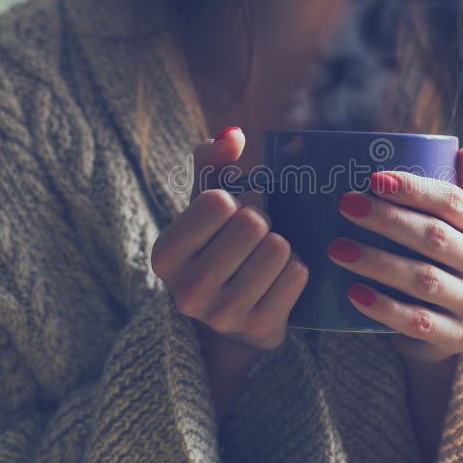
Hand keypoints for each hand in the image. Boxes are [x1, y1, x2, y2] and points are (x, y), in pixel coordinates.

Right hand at [152, 127, 309, 351]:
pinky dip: (296, 269)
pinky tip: (278, 280)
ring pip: (278, 248)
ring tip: (264, 260)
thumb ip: (212, 163)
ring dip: (280, 246)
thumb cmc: (216, 250)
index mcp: (165, 255)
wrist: (228, 325)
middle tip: (252, 241)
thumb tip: (232, 134)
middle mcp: (187, 290)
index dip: (233, 202)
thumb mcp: (203, 208)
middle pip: (252, 224)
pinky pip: (297, 274)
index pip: (218, 201)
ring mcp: (223, 315)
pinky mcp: (260, 329)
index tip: (227, 220)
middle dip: (261, 223)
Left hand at [327, 145, 462, 363]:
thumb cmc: (441, 255)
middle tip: (344, 205)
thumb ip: (459, 186)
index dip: (412, 188)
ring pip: (424, 279)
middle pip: (434, 237)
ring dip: (376, 261)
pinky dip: (383, 307)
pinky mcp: (459, 338)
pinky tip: (353, 292)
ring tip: (336, 247)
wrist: (447, 322)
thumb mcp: (452, 222)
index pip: (452, 202)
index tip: (371, 179)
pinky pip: (417, 322)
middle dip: (386, 219)